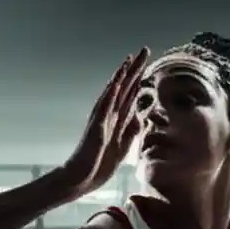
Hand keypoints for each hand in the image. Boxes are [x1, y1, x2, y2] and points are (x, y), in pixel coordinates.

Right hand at [56, 47, 149, 196]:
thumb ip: (130, 131)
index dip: (139, 77)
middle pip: (124, 87)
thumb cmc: (99, 164)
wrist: (80, 179)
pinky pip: (104, 108)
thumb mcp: (122, 146)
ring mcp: (101, 120)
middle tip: (145, 49)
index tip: (148, 61)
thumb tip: (141, 116)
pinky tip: (117, 81)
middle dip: (135, 69)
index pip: (131, 93)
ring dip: (122, 75)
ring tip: (130, 59)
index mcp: (117, 119)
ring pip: (113, 92)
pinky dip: (111, 94)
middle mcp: (109, 115)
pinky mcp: (96, 128)